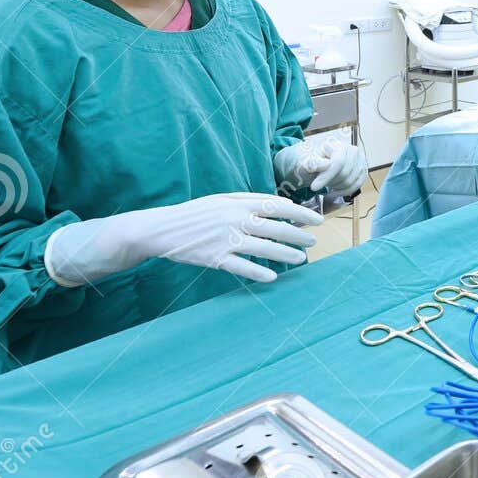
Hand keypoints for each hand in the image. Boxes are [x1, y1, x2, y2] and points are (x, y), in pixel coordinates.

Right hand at [45, 193, 322, 286]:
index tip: (316, 219)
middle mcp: (234, 221)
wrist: (161, 230)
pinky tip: (273, 277)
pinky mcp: (214, 259)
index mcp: (238, 204)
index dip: (300, 213)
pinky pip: (241, 267)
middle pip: (275, 228)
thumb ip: (250, 200)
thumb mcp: (222, 200)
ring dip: (285, 254)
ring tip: (301, 259)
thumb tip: (280, 204)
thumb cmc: (195, 214)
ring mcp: (225, 240)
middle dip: (299, 235)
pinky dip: (258, 272)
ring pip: (263, 248)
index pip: (277, 206)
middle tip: (314, 241)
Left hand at [275, 135, 367, 196]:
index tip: (314, 187)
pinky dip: (344, 192)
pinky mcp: (364, 171)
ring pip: (350, 181)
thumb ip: (313, 162)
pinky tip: (335, 192)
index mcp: (339, 145)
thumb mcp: (310, 160)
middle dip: (330, 182)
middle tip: (320, 184)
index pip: (338, 162)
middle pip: (345, 173)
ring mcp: (361, 161)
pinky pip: (356, 186)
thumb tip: (317, 165)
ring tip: (328, 184)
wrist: (325, 161)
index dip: (326, 176)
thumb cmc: (317, 161)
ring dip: (336, 187)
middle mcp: (353, 151)